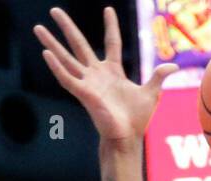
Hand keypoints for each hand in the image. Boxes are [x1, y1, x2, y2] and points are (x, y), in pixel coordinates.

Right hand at [34, 7, 176, 143]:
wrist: (128, 138)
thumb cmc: (137, 119)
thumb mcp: (151, 93)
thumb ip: (158, 76)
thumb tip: (173, 66)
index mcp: (113, 71)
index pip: (111, 42)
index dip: (111, 26)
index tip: (108, 9)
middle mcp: (97, 74)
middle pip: (79, 44)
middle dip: (67, 27)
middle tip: (54, 10)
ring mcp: (88, 82)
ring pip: (66, 58)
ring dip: (51, 43)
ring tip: (37, 27)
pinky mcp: (83, 93)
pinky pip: (66, 78)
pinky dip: (56, 66)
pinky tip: (45, 53)